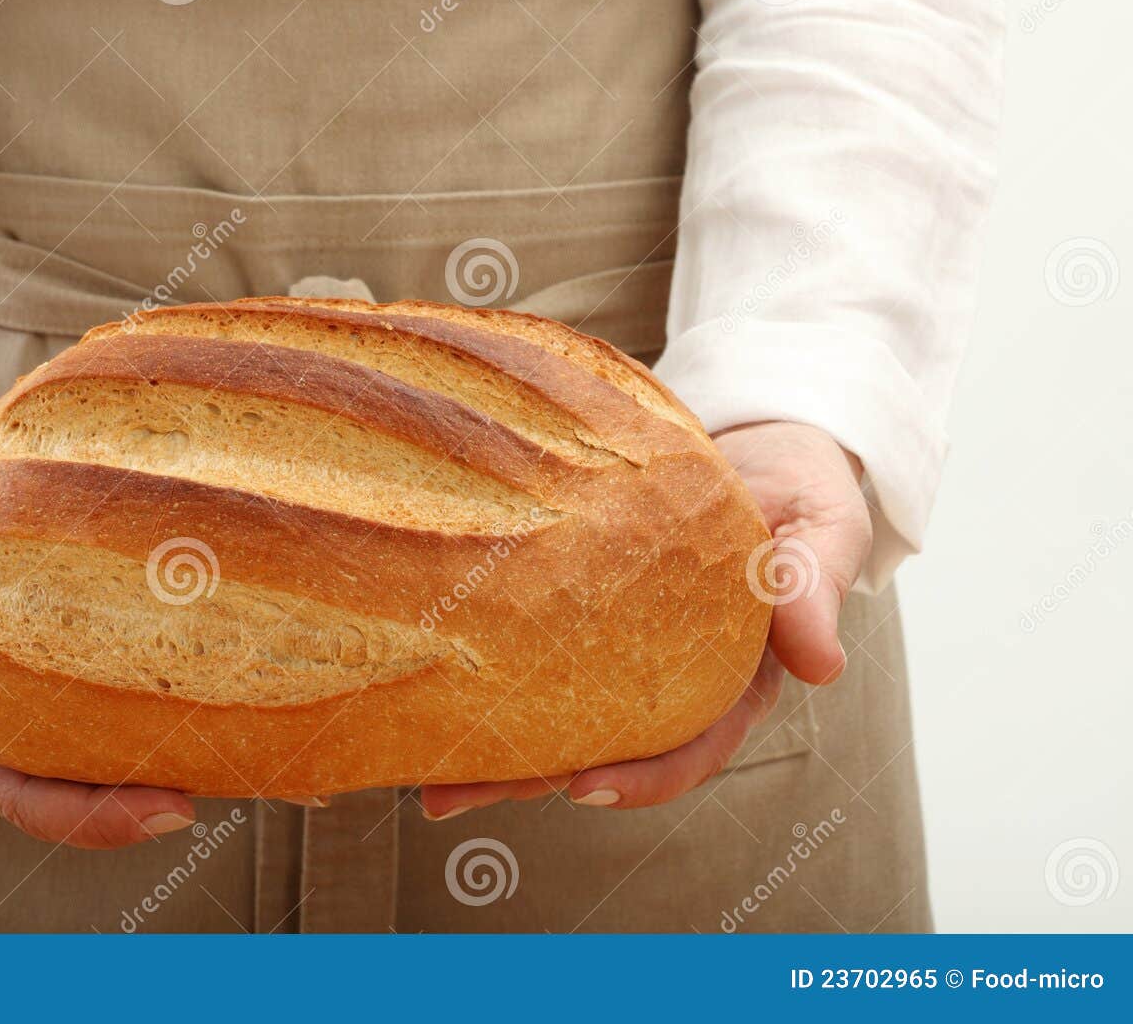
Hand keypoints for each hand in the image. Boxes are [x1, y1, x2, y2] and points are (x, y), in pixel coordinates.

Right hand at [0, 499, 196, 847]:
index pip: (26, 793)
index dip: (91, 816)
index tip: (162, 816)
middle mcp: (7, 719)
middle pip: (85, 776)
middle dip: (147, 793)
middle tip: (212, 791)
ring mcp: (40, 681)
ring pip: (110, 727)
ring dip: (167, 738)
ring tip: (236, 739)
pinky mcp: (66, 631)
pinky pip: (116, 662)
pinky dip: (163, 671)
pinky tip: (219, 665)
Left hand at [418, 420, 871, 817]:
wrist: (761, 440)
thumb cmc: (801, 488)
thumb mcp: (823, 528)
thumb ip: (814, 587)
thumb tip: (822, 665)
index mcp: (735, 678)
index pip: (689, 748)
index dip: (639, 777)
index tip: (581, 788)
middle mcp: (671, 677)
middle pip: (598, 745)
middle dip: (524, 779)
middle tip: (446, 798)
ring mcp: (623, 647)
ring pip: (555, 710)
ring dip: (490, 742)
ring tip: (416, 767)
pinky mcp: (583, 606)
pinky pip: (535, 645)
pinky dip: (487, 665)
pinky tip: (428, 679)